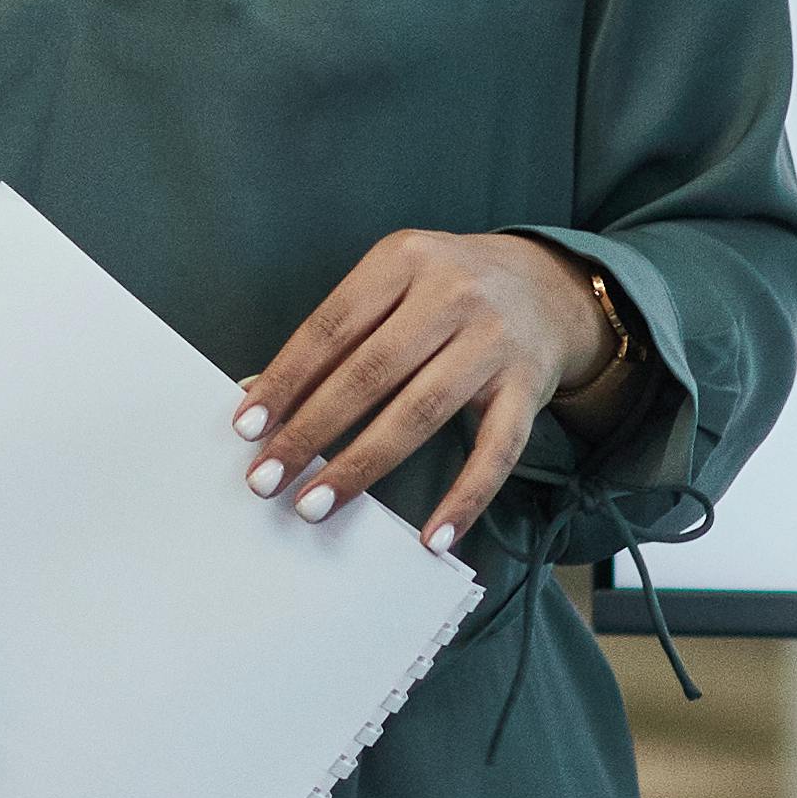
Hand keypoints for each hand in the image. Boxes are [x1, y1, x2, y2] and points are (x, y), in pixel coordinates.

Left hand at [236, 232, 623, 553]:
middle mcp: (453, 295)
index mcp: (405, 259)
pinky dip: (464, 499)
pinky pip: (496, 453)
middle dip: (311, 431)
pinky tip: (433, 538)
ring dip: (361, 466)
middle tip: (266, 479)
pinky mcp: (529, 388)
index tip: (247, 427)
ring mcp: (494, 342)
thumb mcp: (393, 284)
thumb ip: (335, 336)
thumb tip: (258, 397)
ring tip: (315, 505)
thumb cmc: (447, 292)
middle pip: (370, 373)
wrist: (549, 287)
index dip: (286, 379)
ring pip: (420, 413)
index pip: (332, 327)